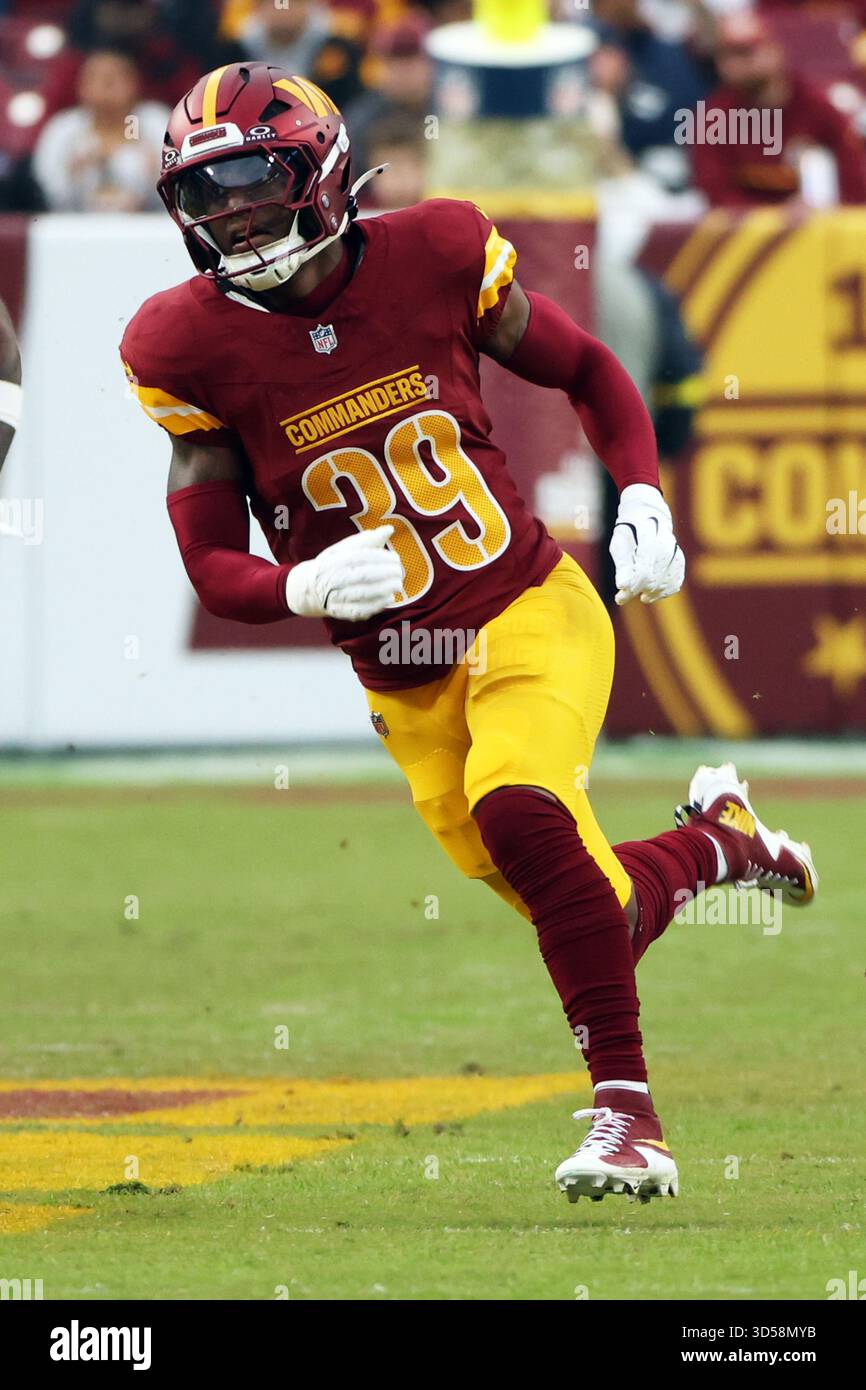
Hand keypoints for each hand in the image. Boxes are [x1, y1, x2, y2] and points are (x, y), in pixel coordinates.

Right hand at [285, 524, 403, 620]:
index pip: (360, 557)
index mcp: (334, 559)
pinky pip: (360, 610)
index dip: (381, 558)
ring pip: (362, 593)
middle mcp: (333, 578)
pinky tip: (389, 598)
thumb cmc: (333, 565)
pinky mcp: (340, 612)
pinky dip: (377, 605)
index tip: (396, 558)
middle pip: (363, 575)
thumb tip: (389, 529)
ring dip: (384, 589)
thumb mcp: (344, 549)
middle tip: (399, 572)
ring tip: (398, 585)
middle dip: (385, 574)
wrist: (308, 589)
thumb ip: (367, 540)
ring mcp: (335, 596)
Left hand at [609, 483, 685, 605]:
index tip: (619, 598)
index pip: (641, 575)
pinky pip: (675, 582)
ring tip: (642, 596)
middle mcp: (664, 549)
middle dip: (637, 591)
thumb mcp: (619, 545)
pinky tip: (654, 594)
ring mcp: (673, 555)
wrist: (648, 517)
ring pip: (664, 584)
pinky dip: (664, 591)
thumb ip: (622, 566)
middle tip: (623, 598)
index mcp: (648, 545)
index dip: (630, 589)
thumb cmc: (629, 533)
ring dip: (652, 595)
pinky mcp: (679, 561)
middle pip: (652, 581)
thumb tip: (622, 586)